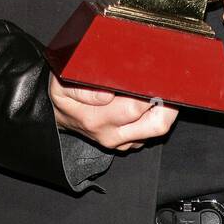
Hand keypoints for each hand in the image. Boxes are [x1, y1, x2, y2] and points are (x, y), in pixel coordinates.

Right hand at [48, 73, 178, 151]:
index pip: (136, 107)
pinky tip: (149, 102)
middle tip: (166, 82)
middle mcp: (111, 134)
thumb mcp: (63, 85)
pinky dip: (155, 117)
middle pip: (156, 123)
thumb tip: (107, 95)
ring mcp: (121, 142)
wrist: (56, 116)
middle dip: (167, 101)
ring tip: (160, 89)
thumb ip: (83, 90)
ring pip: (158, 130)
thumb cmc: (63, 95)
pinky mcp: (127, 145)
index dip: (150, 91)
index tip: (156, 78)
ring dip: (165, 109)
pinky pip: (151, 134)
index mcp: (96, 118)